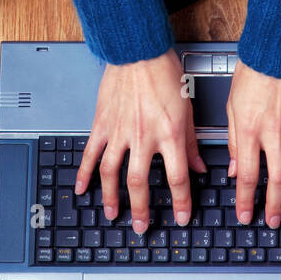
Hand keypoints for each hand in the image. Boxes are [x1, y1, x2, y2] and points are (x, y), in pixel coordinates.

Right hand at [74, 48, 205, 233]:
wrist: (139, 52)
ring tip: (113, 214)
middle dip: (141, 209)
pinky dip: (83, 173)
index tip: (181, 217)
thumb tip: (199, 167)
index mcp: (169, 134)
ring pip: (111, 173)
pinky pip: (90, 153)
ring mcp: (119, 132)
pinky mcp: (102, 124)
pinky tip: (81, 189)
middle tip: (142, 227)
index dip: (181, 202)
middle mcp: (143, 137)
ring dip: (111, 197)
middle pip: (139, 183)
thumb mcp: (188, 111)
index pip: (177, 178)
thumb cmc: (165, 75)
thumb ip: (192, 144)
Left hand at [226, 60, 280, 227]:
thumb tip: (235, 170)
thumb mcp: (232, 107)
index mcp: (250, 131)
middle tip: (272, 221)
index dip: (246, 200)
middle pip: (277, 180)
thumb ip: (234, 141)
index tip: (245, 215)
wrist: (278, 50)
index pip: (247, 175)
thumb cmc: (253, 73)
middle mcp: (274, 133)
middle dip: (274, 206)